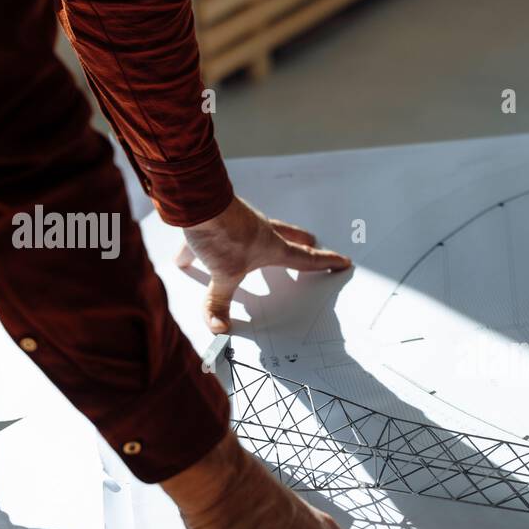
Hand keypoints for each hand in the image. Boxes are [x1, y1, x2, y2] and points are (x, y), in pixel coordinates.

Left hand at [178, 196, 350, 332]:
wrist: (197, 201)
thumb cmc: (221, 233)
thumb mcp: (224, 275)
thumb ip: (219, 303)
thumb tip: (220, 327)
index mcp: (272, 247)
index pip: (306, 259)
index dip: (326, 262)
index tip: (342, 261)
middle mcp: (260, 232)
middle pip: (287, 238)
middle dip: (301, 242)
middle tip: (311, 243)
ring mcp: (240, 224)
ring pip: (255, 233)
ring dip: (261, 239)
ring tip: (255, 248)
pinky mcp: (217, 221)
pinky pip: (211, 239)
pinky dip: (200, 250)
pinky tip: (186, 257)